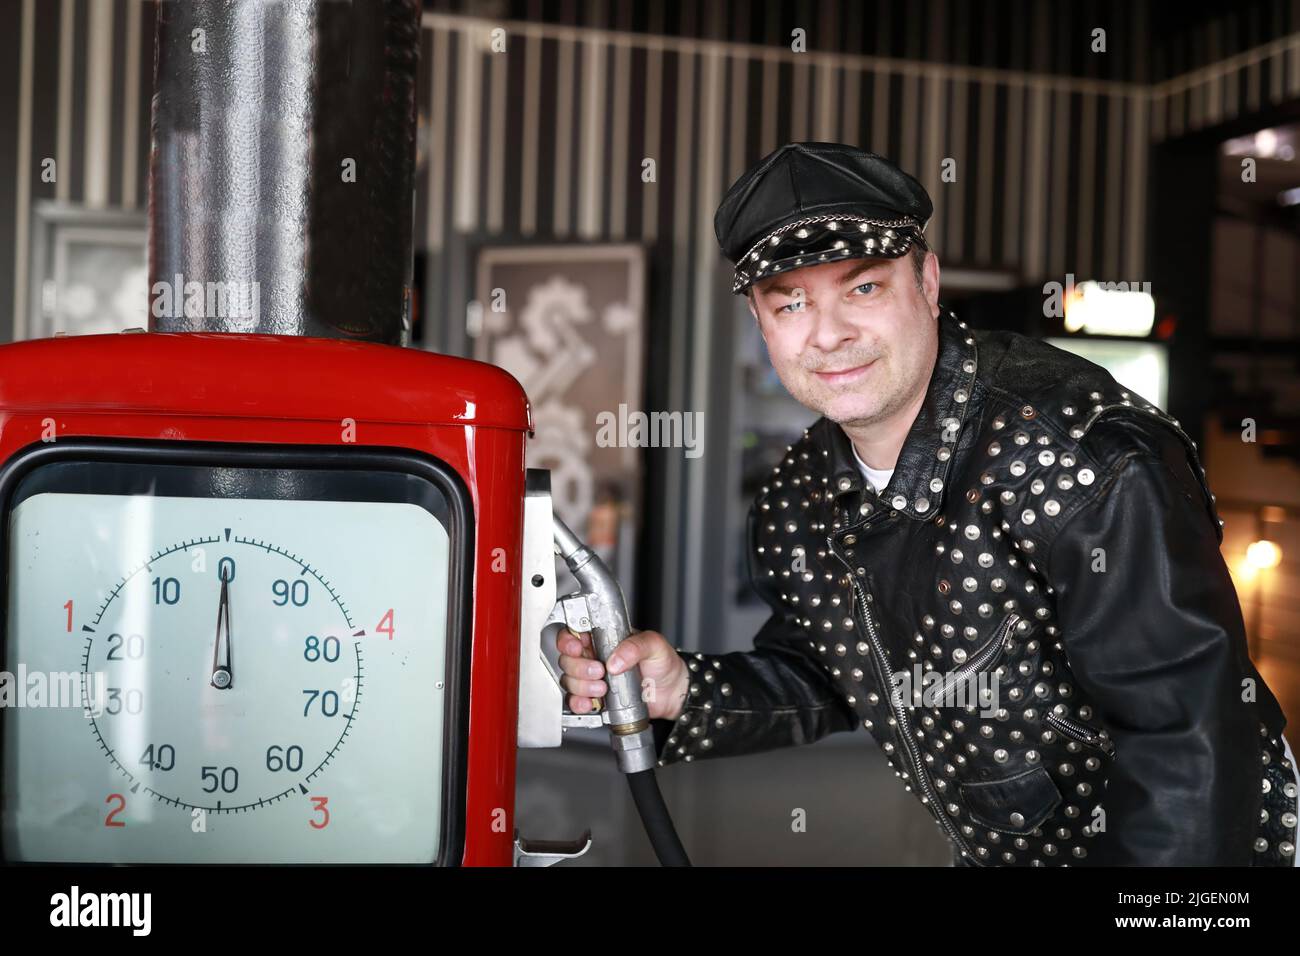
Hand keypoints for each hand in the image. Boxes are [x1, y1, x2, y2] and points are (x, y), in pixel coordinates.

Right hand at [555, 627, 688, 721]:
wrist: (672, 691)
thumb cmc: (663, 663)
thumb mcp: (654, 645)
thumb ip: (635, 646)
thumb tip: (615, 660)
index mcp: (604, 638)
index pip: (574, 634)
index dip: (568, 640)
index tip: (577, 648)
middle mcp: (594, 657)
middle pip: (568, 660)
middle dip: (579, 667)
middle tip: (599, 671)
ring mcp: (593, 679)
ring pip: (569, 681)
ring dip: (581, 686)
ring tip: (602, 689)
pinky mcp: (596, 699)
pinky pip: (576, 702)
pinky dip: (579, 703)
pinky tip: (591, 703)